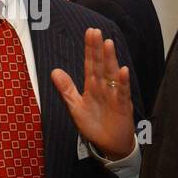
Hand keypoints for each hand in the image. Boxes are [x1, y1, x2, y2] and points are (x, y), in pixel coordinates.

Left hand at [50, 28, 134, 159]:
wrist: (109, 145)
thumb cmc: (94, 125)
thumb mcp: (76, 107)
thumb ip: (66, 89)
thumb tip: (54, 71)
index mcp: (93, 86)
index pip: (90, 64)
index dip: (90, 49)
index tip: (89, 32)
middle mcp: (105, 87)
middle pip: (101, 65)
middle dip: (98, 49)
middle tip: (96, 32)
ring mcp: (114, 96)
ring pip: (112, 75)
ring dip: (110, 60)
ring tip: (108, 43)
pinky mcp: (123, 107)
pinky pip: (123, 93)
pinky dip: (123, 82)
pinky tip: (123, 70)